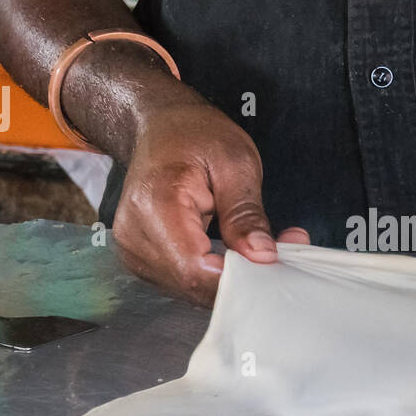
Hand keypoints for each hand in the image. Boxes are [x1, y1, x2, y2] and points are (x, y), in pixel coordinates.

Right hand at [112, 102, 307, 305]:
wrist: (159, 127)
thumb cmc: (195, 135)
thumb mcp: (235, 162)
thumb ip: (246, 213)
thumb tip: (262, 256)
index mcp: (154, 205)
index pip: (193, 268)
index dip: (236, 278)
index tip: (274, 263)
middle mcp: (133, 235)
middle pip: (192, 283)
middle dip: (241, 277)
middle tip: (282, 248)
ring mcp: (133, 251)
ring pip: (189, 288)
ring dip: (229, 277)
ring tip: (258, 245)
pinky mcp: (142, 259)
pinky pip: (183, 280)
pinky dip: (214, 273)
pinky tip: (233, 253)